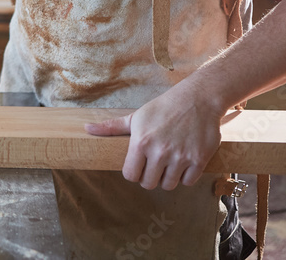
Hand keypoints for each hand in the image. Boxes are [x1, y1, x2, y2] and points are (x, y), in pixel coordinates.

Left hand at [84, 84, 224, 190]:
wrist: (197, 99)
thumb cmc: (163, 107)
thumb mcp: (136, 116)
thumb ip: (112, 127)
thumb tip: (87, 128)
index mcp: (141, 142)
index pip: (130, 175)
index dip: (133, 173)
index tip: (139, 166)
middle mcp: (160, 152)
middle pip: (148, 183)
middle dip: (149, 177)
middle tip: (154, 165)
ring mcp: (180, 157)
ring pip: (168, 185)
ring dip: (167, 178)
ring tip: (168, 164)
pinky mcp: (199, 160)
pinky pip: (188, 181)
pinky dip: (185, 176)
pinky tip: (183, 163)